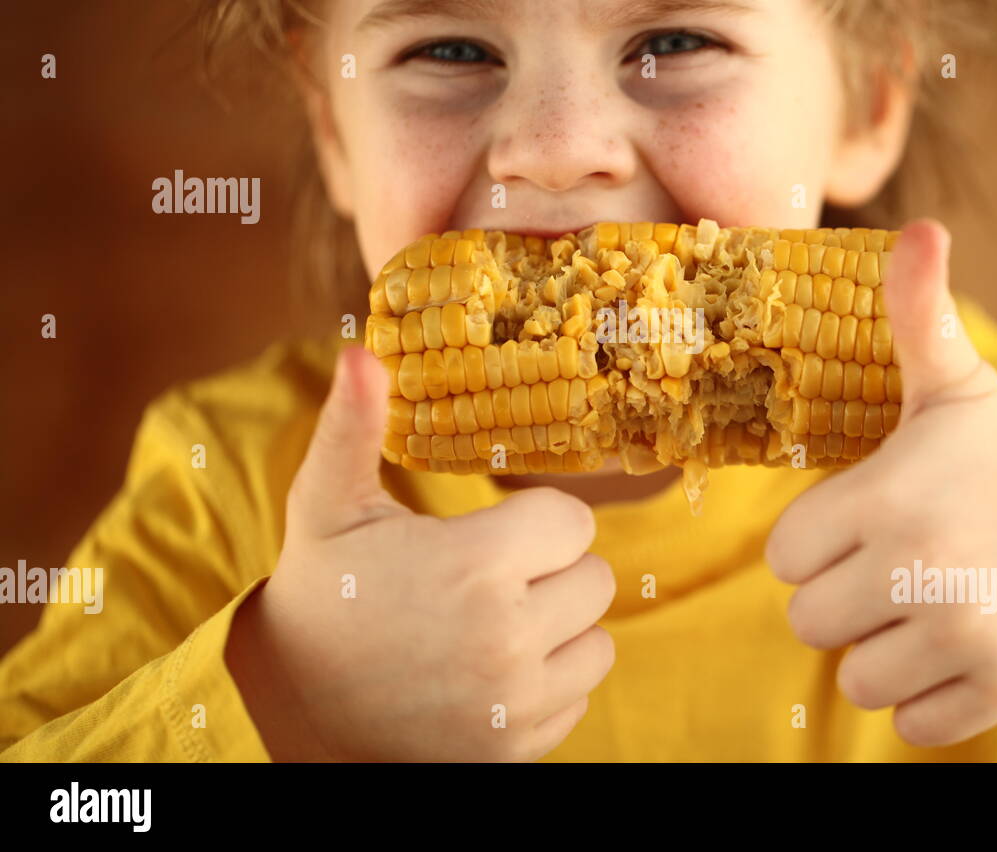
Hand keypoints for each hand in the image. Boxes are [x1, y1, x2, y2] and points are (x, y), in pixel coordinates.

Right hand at [226, 346, 615, 761]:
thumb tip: (361, 351)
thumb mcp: (329, 506)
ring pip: (597, 643)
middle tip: (491, 581)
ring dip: (560, 630)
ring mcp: (515, 703)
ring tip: (495, 625)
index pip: (574, 523)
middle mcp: (507, 639)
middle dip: (552, 573)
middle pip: (596, 581)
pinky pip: (578, 698)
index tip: (495, 535)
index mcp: (476, 565)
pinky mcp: (515, 751)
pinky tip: (491, 675)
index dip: (537, 523)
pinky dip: (548, 686)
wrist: (293, 707)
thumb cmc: (322, 592)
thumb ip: (352, 428)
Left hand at [765, 219, 996, 746]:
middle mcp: (924, 568)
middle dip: (839, 596)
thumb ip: (918, 314)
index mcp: (891, 495)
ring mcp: (965, 636)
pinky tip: (951, 646)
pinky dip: (922, 696)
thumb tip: (920, 227)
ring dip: (877, 648)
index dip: (813, 542)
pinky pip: (910, 723)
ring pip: (854, 676)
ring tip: (920, 605)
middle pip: (809, 619)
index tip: (857, 524)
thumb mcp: (953, 385)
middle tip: (890, 565)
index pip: (783, 556)